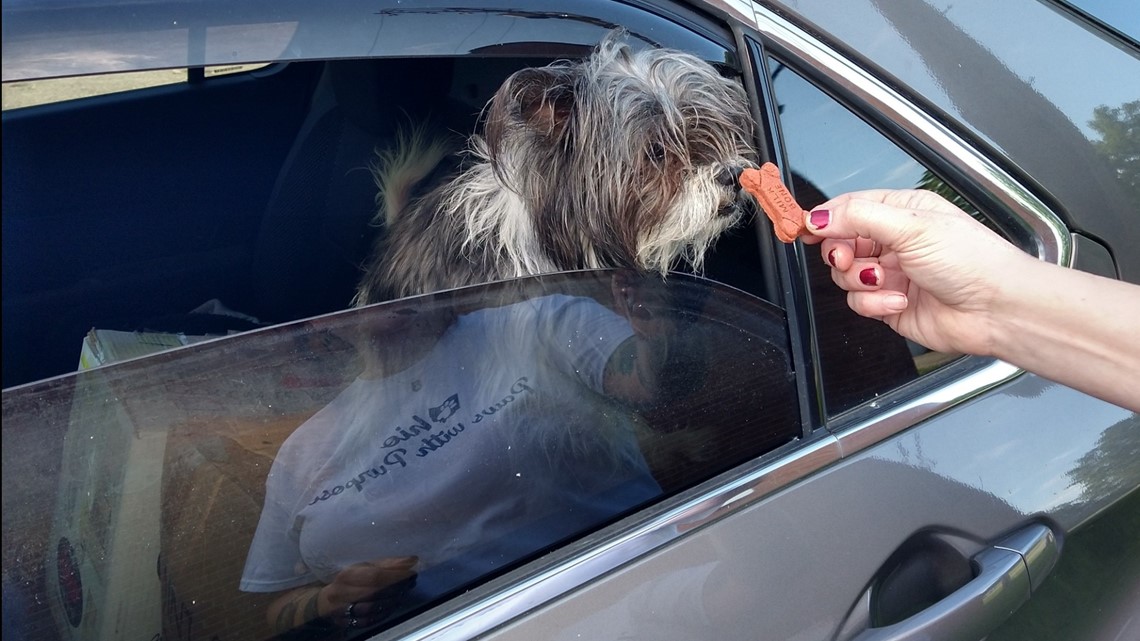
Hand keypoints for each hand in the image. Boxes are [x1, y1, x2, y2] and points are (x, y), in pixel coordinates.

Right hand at [321, 556, 418, 628]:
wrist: (326, 602)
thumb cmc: (349, 580)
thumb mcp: (365, 567)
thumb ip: (389, 564)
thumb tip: (413, 560)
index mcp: (347, 575)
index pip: (375, 576)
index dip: (396, 576)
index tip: (412, 574)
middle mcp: (342, 593)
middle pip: (375, 592)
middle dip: (397, 589)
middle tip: (410, 584)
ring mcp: (343, 610)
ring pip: (373, 608)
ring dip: (392, 602)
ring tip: (403, 594)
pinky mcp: (347, 623)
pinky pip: (370, 620)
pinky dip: (385, 613)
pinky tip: (393, 605)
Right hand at [802, 189, 1029, 356]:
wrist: (998, 309)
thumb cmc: (972, 260)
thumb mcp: (912, 225)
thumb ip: (859, 217)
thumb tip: (818, 216)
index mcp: (903, 212)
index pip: (849, 208)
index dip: (823, 218)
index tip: (800, 226)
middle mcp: (895, 242)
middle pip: (840, 243)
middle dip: (840, 253)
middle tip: (846, 258)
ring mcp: (892, 275)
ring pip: (845, 276)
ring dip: (862, 281)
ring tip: (889, 281)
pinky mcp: (890, 305)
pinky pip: (859, 303)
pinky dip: (874, 303)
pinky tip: (899, 300)